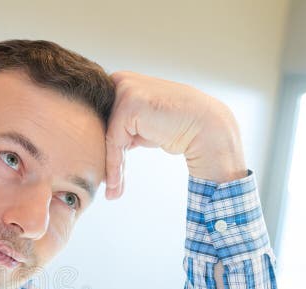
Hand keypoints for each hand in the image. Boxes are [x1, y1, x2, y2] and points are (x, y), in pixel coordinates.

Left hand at [104, 71, 247, 198]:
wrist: (206, 127)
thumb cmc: (175, 126)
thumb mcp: (141, 125)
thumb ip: (121, 128)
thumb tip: (99, 146)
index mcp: (122, 81)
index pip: (102, 118)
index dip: (102, 147)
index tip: (105, 175)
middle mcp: (120, 80)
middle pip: (100, 126)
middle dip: (104, 157)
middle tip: (109, 187)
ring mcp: (124, 89)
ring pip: (105, 136)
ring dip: (111, 167)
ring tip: (114, 191)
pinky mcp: (128, 104)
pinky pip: (113, 141)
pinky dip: (115, 165)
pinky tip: (116, 185)